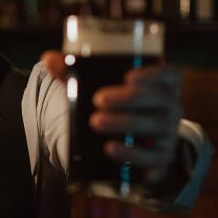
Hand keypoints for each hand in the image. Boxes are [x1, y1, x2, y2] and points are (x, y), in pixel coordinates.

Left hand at [41, 51, 182, 182]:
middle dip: (128, 98)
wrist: (125, 140)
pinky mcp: (159, 158)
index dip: (154, 74)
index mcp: (161, 86)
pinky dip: (131, 154)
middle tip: (98, 99)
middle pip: (159, 100)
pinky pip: (151, 158)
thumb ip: (74, 72)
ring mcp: (167, 134)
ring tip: (96, 122)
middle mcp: (169, 108)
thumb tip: (48, 59)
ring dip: (125, 123)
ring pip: (155, 127)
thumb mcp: (96, 86)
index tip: (129, 76)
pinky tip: (110, 148)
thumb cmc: (114, 104)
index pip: (169, 75)